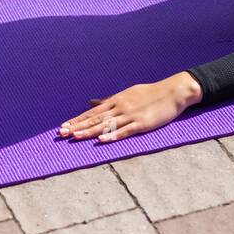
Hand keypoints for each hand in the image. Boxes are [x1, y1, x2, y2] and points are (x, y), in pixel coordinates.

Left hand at [59, 72, 203, 142]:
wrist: (172, 92)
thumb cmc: (149, 93)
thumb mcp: (127, 94)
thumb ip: (108, 100)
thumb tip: (91, 101)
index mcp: (116, 100)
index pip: (92, 112)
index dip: (77, 120)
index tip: (63, 126)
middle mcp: (120, 107)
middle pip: (95, 119)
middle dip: (77, 126)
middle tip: (61, 133)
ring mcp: (130, 115)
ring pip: (106, 125)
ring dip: (90, 131)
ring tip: (75, 137)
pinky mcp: (142, 123)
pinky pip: (124, 131)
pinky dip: (112, 136)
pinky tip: (102, 140)